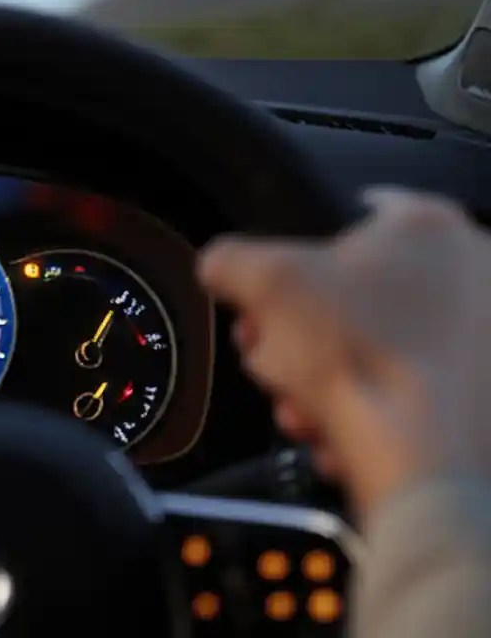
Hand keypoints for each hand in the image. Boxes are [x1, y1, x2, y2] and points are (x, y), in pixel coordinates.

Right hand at [198, 188, 490, 517]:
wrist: (423, 462)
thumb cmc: (361, 358)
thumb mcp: (264, 283)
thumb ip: (227, 259)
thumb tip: (219, 265)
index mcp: (429, 226)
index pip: (341, 220)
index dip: (289, 262)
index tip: (266, 300)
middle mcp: (470, 274)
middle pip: (350, 294)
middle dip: (296, 336)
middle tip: (272, 357)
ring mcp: (480, 340)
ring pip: (373, 350)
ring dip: (320, 381)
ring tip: (302, 406)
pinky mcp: (476, 397)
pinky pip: (402, 396)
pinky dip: (365, 414)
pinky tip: (339, 429)